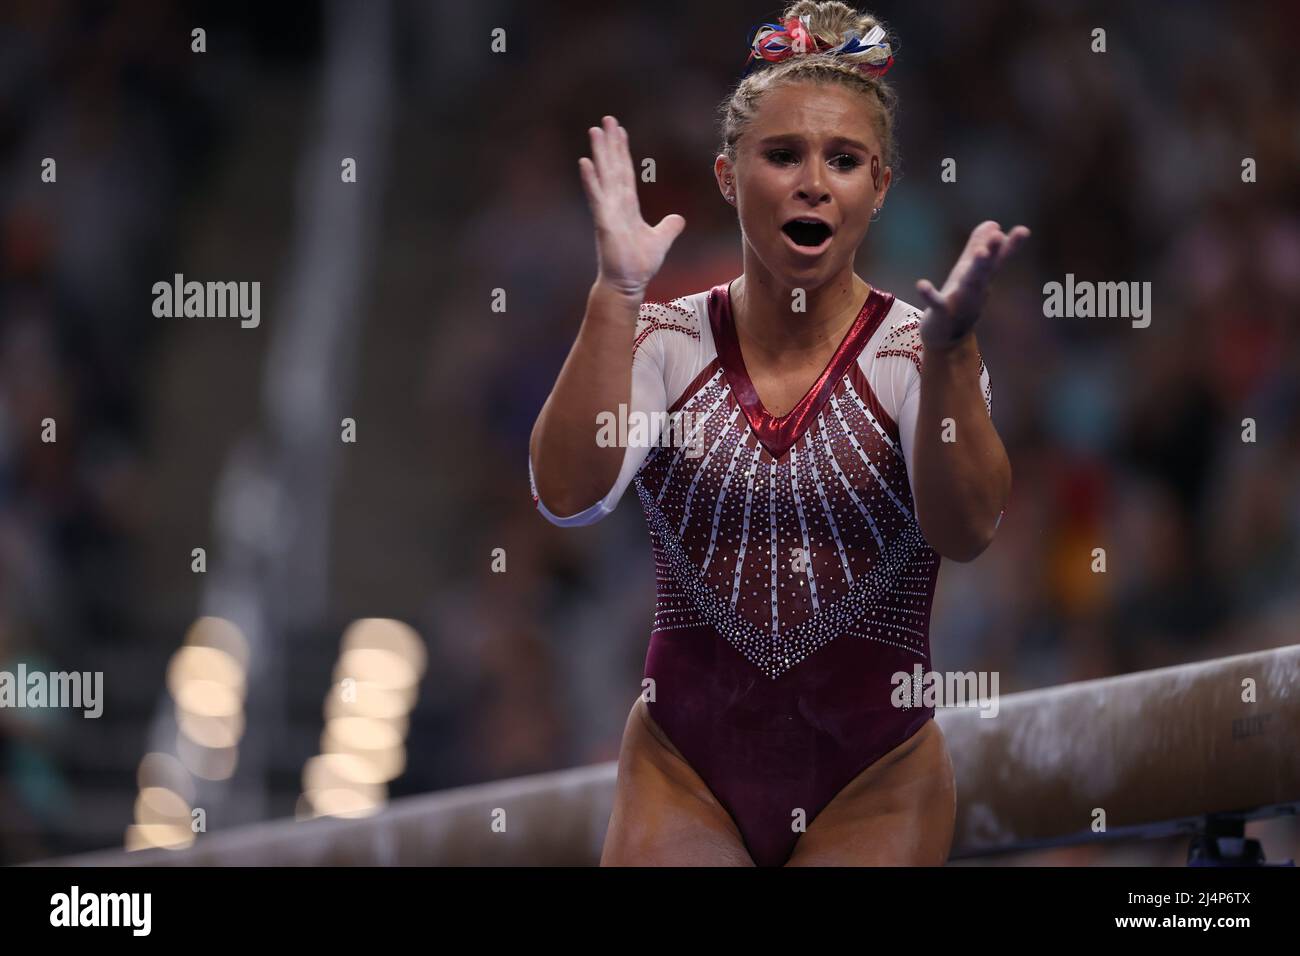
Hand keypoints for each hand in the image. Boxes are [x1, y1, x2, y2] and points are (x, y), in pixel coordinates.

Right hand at [578, 115, 685, 299]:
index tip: (620, 131)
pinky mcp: (604, 222)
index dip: (623, 151)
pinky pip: (597, 197)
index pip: (625, 173)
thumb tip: (679, 219)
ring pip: (604, 176)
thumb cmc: (639, 264)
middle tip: (606, 120)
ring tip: (594, 131)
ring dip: (599, 153)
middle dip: (610, 143)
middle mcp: (616, 204)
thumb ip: (669, 227)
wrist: (628, 284)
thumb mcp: (660, 240)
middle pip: (613, 167)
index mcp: (628, 206)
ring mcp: (608, 211)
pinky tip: (585, 162)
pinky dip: (591, 180)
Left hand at [915, 221, 1029, 350]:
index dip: (1011, 246)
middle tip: (998, 236)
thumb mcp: (968, 272)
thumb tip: (993, 223)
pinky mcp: (941, 314)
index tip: (1024, 230)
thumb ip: (978, 246)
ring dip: (975, 269)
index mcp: (981, 277)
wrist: (946, 339)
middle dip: (992, 253)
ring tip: (980, 252)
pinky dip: (930, 295)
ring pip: (969, 284)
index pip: (998, 259)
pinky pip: (937, 304)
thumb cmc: (959, 301)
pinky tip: (921, 284)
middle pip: (986, 270)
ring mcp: (960, 302)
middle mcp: (975, 289)